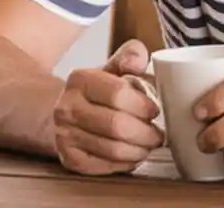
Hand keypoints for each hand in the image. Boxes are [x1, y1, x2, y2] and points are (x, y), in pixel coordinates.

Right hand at [52, 39, 163, 174]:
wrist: (69, 111)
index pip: (118, 94)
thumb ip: (130, 56)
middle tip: (159, 134)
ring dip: (139, 150)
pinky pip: (103, 166)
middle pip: (116, 126)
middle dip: (146, 133)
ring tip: (150, 145)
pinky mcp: (68, 158)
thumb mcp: (115, 66)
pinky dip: (125, 163)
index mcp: (80, 80)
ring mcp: (64, 135)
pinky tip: (134, 155)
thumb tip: (139, 58)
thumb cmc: (102, 89)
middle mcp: (66, 108)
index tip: (156, 110)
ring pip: (112, 149)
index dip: (143, 105)